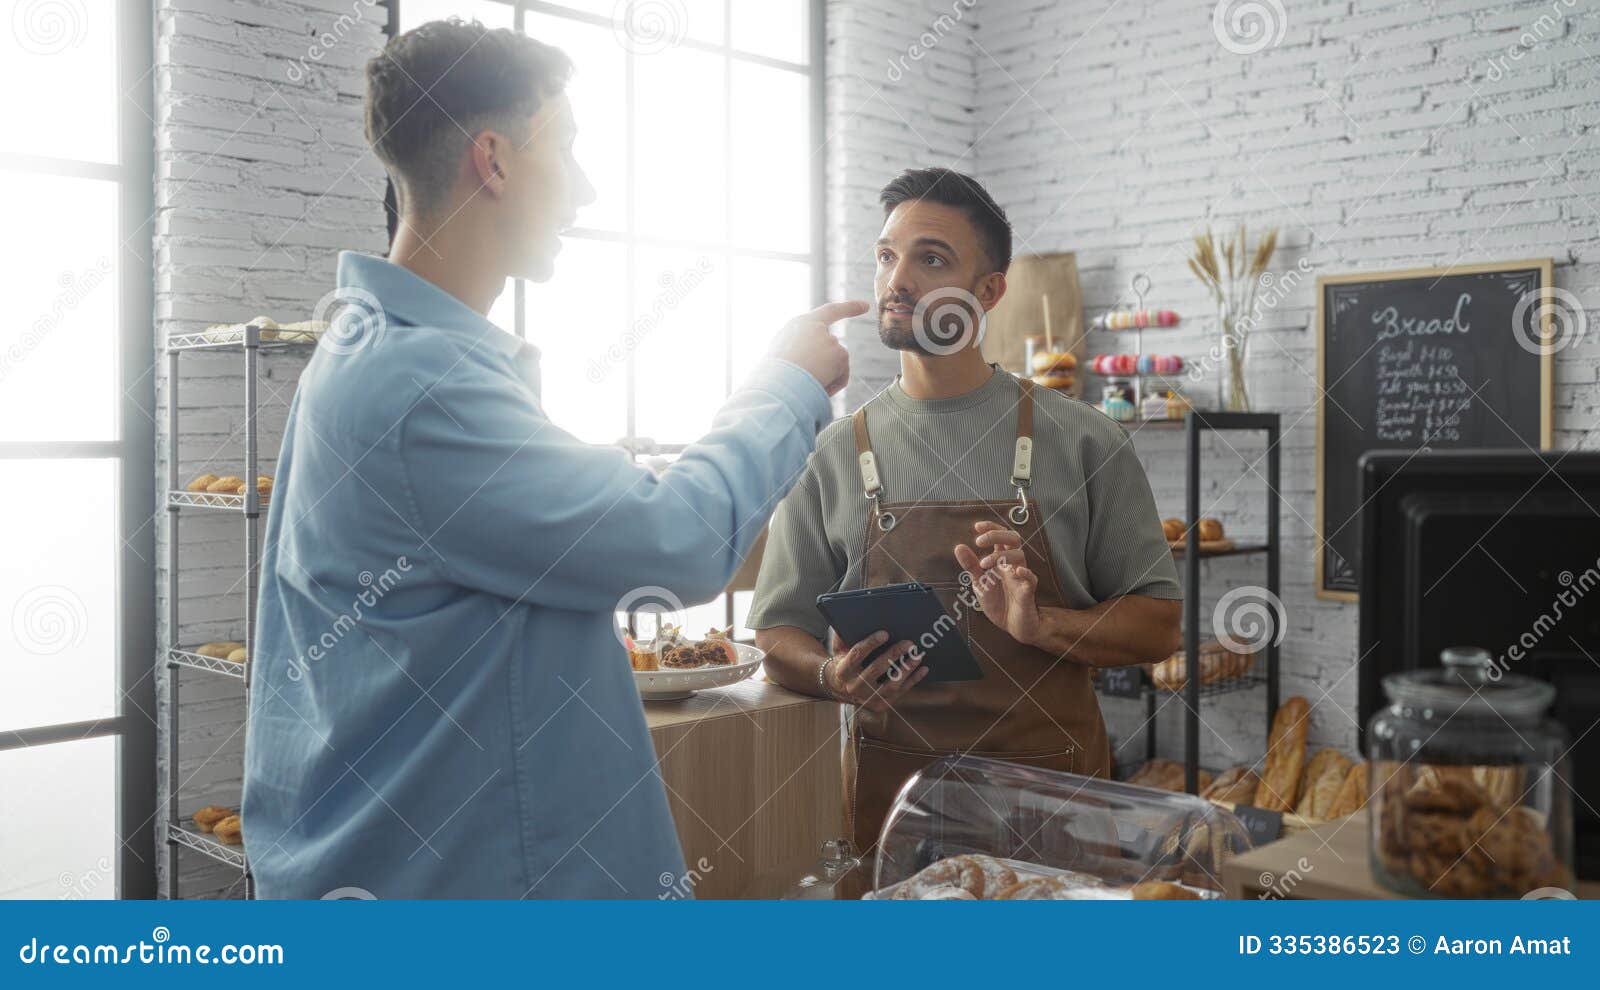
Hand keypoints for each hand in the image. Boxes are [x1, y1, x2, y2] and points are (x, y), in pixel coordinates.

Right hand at [769, 300, 866, 396]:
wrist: (777, 383)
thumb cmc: (772, 376)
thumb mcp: (781, 357)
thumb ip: (801, 352)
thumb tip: (815, 364)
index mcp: (799, 324)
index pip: (829, 312)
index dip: (848, 309)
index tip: (865, 306)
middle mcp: (816, 327)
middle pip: (831, 350)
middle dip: (830, 365)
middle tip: (815, 380)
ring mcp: (830, 339)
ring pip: (834, 367)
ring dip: (824, 379)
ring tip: (803, 384)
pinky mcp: (840, 353)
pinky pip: (841, 378)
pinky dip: (831, 386)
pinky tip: (816, 387)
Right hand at [822, 630, 925, 711]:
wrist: (841, 689)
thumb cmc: (844, 663)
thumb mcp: (838, 650)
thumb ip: (842, 636)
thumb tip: (852, 618)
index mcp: (843, 670)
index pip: (856, 655)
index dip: (871, 643)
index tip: (885, 633)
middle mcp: (854, 686)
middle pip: (875, 670)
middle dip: (893, 655)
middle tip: (908, 643)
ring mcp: (868, 698)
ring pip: (890, 685)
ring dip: (906, 669)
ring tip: (917, 655)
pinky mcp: (881, 704)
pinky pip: (900, 692)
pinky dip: (913, 680)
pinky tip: (923, 669)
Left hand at [953, 520, 1041, 646]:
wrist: (1012, 626)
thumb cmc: (998, 602)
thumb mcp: (980, 583)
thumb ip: (971, 566)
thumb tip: (959, 546)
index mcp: (1000, 561)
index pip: (1000, 537)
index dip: (991, 528)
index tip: (977, 526)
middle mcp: (1012, 565)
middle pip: (1013, 539)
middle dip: (997, 535)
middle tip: (979, 540)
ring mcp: (1021, 576)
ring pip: (1020, 555)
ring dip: (1002, 555)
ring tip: (984, 564)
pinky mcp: (1028, 591)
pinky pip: (1031, 578)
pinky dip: (1025, 572)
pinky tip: (1017, 570)